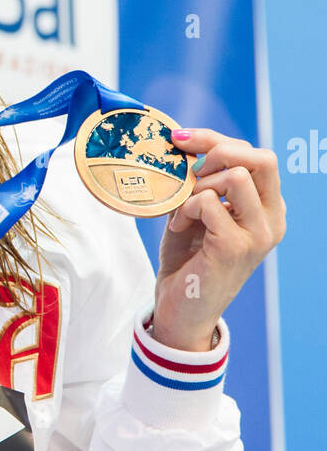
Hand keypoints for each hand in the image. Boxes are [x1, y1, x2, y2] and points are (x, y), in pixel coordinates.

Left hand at [149, 129, 286, 351]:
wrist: (179, 311)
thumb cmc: (188, 260)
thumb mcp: (197, 213)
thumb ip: (202, 182)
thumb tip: (185, 144)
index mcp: (267, 208)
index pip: (256, 155)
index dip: (216, 139)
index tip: (181, 140)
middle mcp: (272, 220)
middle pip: (261, 158)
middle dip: (216, 152)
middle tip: (189, 175)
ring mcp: (259, 235)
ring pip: (236, 176)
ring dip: (199, 187)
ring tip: (184, 211)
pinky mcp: (236, 247)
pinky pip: (209, 203)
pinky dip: (186, 208)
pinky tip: (179, 226)